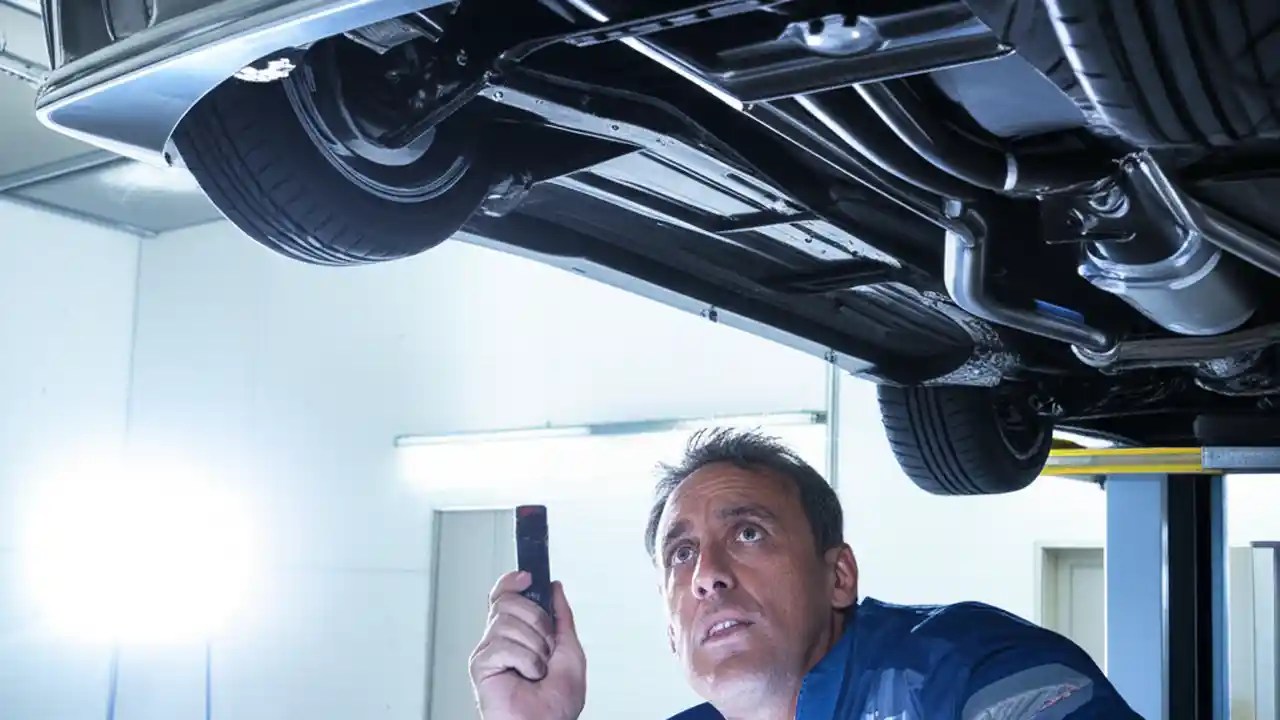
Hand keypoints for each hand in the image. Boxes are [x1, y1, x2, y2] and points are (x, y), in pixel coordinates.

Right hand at [469, 571, 586, 719]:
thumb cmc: (557, 702)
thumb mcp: (570, 650)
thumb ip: (561, 617)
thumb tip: (554, 587)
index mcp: (518, 633)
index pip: (504, 595)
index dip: (511, 582)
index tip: (528, 577)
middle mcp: (499, 639)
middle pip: (507, 601)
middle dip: (537, 621)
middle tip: (547, 647)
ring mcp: (488, 651)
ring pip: (507, 621)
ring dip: (535, 646)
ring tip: (538, 668)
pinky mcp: (480, 665)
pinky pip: (503, 644)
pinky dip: (526, 661)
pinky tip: (527, 676)